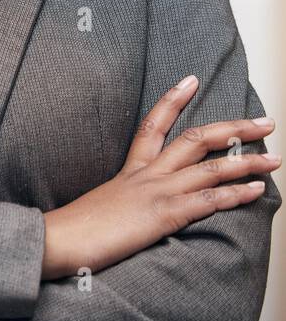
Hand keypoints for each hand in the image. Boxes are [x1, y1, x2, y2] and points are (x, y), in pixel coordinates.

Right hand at [41, 75, 279, 278]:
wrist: (56, 239)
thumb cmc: (73, 229)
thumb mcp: (99, 206)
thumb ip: (119, 201)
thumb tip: (127, 208)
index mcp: (129, 171)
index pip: (152, 125)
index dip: (173, 100)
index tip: (191, 80)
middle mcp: (146, 176)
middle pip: (194, 140)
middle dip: (233, 128)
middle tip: (264, 121)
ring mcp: (156, 193)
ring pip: (210, 168)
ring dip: (248, 162)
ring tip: (275, 158)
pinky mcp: (163, 214)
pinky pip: (208, 200)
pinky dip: (237, 194)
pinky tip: (258, 190)